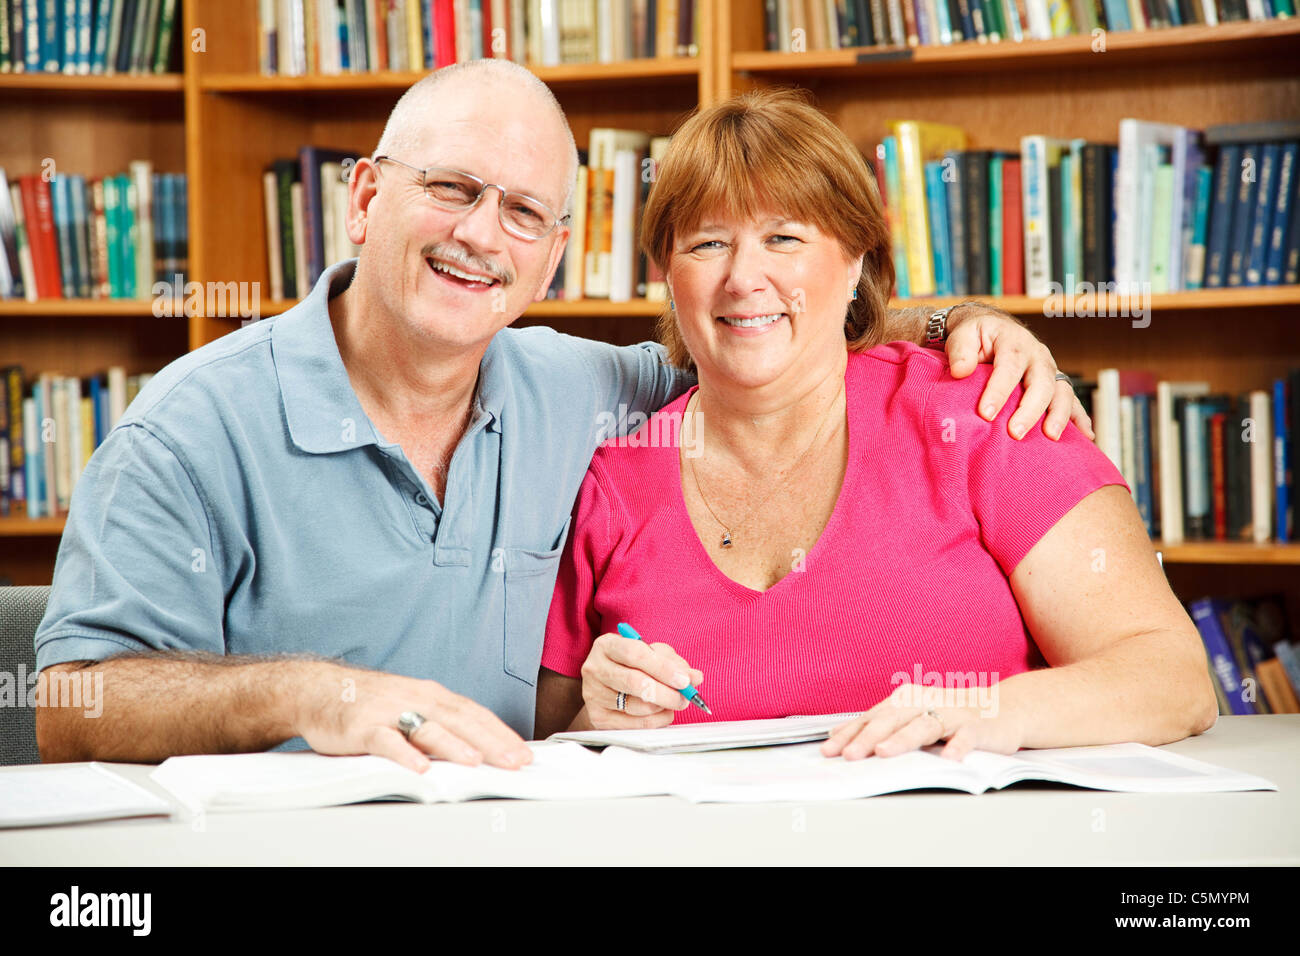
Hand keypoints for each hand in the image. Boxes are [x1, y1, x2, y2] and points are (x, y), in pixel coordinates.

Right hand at [296, 662, 533, 773]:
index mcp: (431, 695)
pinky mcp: (363, 727)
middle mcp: (415, 699)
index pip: (474, 714)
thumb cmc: (370, 703)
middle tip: (514, 760)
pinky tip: (419, 768)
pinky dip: (404, 754)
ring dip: (453, 745)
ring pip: (427, 728)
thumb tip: (476, 746)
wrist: (319, 689)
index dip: (500, 733)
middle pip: (460, 721)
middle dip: (490, 741)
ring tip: (475, 762)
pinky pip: (386, 741)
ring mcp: (389, 712)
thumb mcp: (411, 706)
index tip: (523, 752)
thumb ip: (439, 724)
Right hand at [580, 632, 704, 729]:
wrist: (607, 687)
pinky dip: (656, 720)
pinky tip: (662, 712)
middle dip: (667, 692)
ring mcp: (593, 694)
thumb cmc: (632, 666)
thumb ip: (674, 663)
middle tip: (685, 697)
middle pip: (634, 682)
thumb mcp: (652, 655)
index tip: (685, 680)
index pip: (635, 654)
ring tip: (672, 702)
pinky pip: (635, 724)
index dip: (663, 668)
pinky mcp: (597, 717)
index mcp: (607, 645)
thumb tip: (695, 677)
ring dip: (663, 707)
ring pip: (637, 706)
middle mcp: (595, 668)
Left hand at [821, 683, 1024, 761]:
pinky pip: (966, 737)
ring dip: (903, 739)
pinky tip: (948, 758)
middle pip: (892, 720)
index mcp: (906, 700)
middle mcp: (925, 703)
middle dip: (868, 738)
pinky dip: (957, 747)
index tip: (828, 750)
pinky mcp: (977, 727)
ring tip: (885, 753)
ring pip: (924, 726)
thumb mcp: (912, 716)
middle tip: (848, 755)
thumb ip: (881, 724)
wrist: (1003, 708)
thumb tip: (837, 735)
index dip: (849, 734)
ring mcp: (952, 713)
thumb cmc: (950, 714)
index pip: (872, 718)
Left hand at [943, 303, 1093, 441]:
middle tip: (1014, 433)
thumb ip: (961, 351)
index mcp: (1014, 342)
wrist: (991, 329)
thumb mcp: (963, 335)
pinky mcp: (1054, 384)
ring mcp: (1049, 370)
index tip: (986, 413)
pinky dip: (1080, 418)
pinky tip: (1086, 437)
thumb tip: (961, 371)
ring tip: (1050, 436)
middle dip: (1029, 410)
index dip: (999, 391)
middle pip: (1040, 383)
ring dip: (1059, 415)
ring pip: (1061, 392)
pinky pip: (1071, 401)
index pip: (1009, 366)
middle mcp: (1037, 356)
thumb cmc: (976, 336)